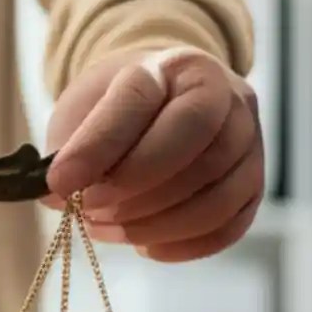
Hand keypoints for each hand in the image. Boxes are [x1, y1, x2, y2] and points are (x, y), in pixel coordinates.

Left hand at [44, 47, 262, 261]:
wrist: (162, 102)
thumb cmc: (114, 109)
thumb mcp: (80, 112)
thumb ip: (68, 150)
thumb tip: (58, 199)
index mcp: (171, 66)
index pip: (140, 101)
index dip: (97, 147)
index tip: (58, 182)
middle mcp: (224, 94)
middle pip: (193, 145)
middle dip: (131, 187)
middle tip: (87, 209)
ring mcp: (250, 139)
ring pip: (216, 193)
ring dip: (153, 224)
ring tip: (106, 228)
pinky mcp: (254, 183)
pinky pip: (230, 225)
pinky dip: (183, 245)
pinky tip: (144, 245)